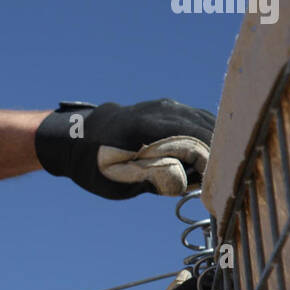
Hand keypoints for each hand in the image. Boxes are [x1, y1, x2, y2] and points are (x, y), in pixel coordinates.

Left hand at [34, 98, 215, 198]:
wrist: (74, 139)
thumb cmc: (94, 166)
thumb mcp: (117, 181)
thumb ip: (153, 178)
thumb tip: (190, 177)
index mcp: (144, 126)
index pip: (195, 137)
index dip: (211, 160)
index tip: (213, 183)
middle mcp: (160, 109)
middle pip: (205, 128)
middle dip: (214, 155)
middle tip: (210, 182)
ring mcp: (165, 105)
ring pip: (205, 122)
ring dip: (211, 146)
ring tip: (202, 173)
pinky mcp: (167, 108)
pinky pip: (196, 121)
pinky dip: (204, 138)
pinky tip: (198, 160)